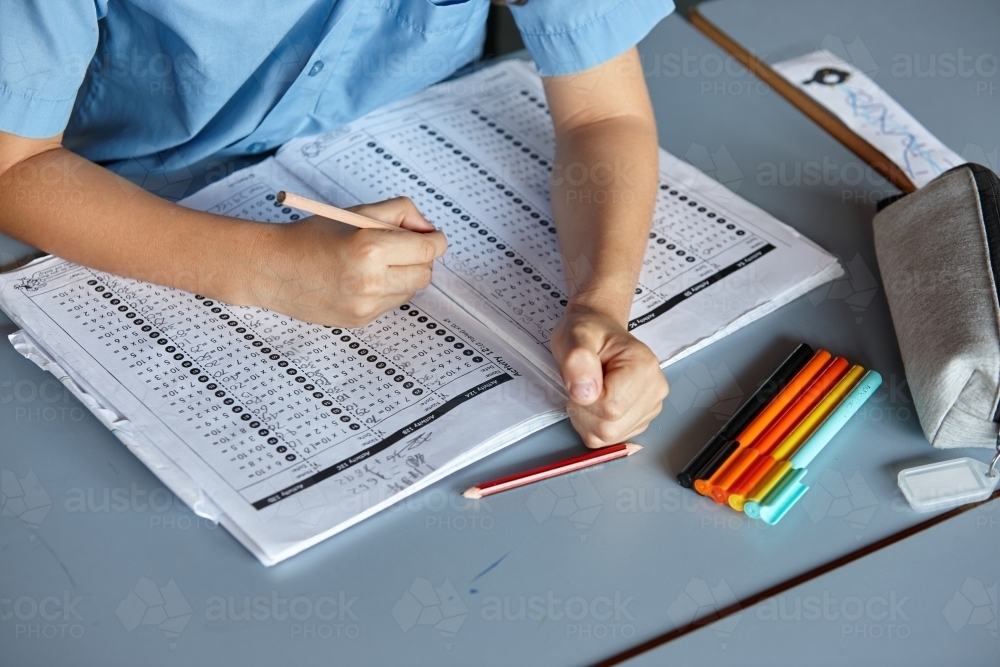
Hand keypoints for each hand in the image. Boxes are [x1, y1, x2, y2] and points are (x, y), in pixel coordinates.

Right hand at [240, 197, 446, 325]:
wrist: (272, 269)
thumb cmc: (312, 236)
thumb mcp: (356, 213)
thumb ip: (399, 213)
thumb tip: (429, 228)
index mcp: (370, 248)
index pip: (428, 248)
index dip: (435, 239)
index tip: (432, 235)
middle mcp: (370, 281)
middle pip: (425, 273)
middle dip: (420, 257)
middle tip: (403, 246)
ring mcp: (365, 306)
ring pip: (411, 290)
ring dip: (404, 275)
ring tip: (377, 263)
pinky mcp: (360, 320)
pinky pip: (391, 304)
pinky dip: (387, 290)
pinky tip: (363, 279)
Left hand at [551, 306, 667, 447]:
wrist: (597, 334)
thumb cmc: (588, 333)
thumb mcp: (575, 336)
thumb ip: (577, 359)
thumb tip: (584, 393)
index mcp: (644, 367)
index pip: (610, 408)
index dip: (584, 400)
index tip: (580, 377)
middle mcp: (655, 390)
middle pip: (610, 428)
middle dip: (584, 412)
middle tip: (581, 384)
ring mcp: (650, 408)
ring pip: (608, 438)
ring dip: (586, 420)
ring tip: (589, 391)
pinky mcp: (640, 420)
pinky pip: (608, 440)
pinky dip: (592, 426)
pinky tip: (595, 402)